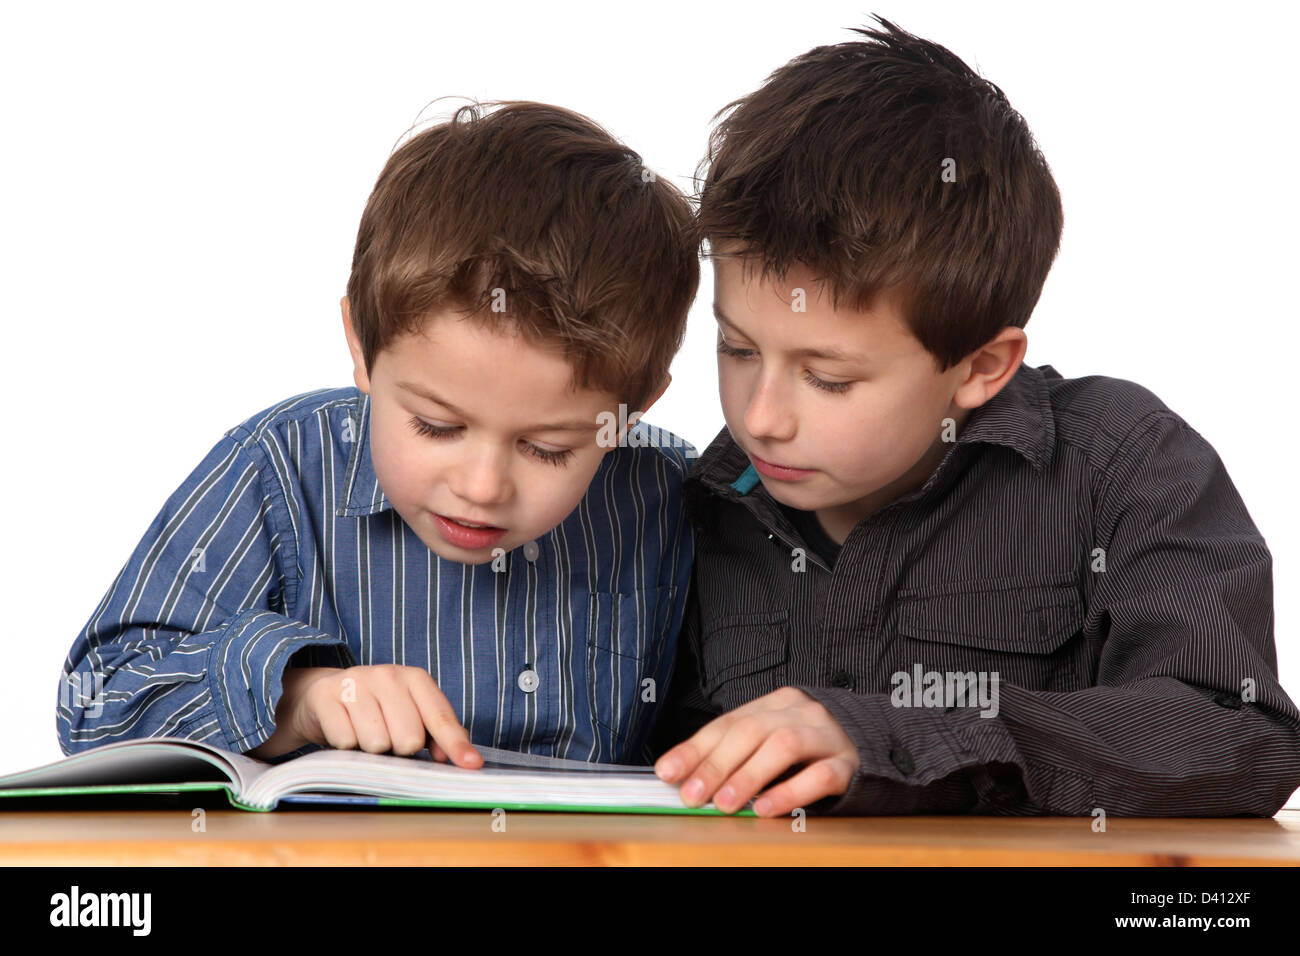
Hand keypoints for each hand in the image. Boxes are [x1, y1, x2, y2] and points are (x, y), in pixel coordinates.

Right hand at [286, 664, 481, 767]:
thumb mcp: (409, 713)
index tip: (472, 765)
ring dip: (370, 749)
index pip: (440, 717)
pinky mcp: (326, 696)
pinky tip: (344, 728)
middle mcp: (387, 675)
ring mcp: (355, 683)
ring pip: (377, 743)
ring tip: (364, 732)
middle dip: (399, 748)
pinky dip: (345, 746)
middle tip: (387, 737)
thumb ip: (436, 734)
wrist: (322, 694)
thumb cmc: (376, 709)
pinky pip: (346, 742)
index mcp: (414, 678)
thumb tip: (450, 758)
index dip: (456, 744)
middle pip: (409, 739)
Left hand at [653, 687, 858, 815]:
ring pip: (784, 746)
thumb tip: (686, 778)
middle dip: (717, 764)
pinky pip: (821, 775)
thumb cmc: (813, 749)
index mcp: (775, 703)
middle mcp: (800, 712)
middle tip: (693, 795)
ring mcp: (827, 735)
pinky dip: (791, 791)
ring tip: (726, 803)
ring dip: (749, 776)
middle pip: (752, 730)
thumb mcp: (773, 741)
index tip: (667, 772)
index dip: (695, 749)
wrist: (878, 743)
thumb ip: (738, 753)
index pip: (727, 723)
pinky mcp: (851, 763)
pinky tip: (768, 808)